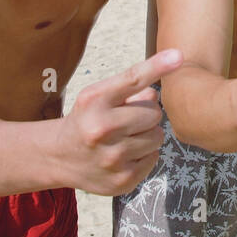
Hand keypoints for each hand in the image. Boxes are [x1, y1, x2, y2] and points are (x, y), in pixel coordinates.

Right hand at [58, 48, 183, 195]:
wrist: (59, 157)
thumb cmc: (86, 119)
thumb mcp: (97, 96)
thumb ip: (128, 87)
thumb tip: (155, 94)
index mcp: (94, 101)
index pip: (132, 80)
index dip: (157, 66)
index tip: (178, 56)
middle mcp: (101, 129)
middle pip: (154, 113)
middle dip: (146, 115)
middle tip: (126, 120)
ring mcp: (113, 158)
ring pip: (158, 136)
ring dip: (147, 135)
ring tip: (124, 138)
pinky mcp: (123, 180)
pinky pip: (154, 158)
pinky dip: (144, 155)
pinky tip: (124, 155)